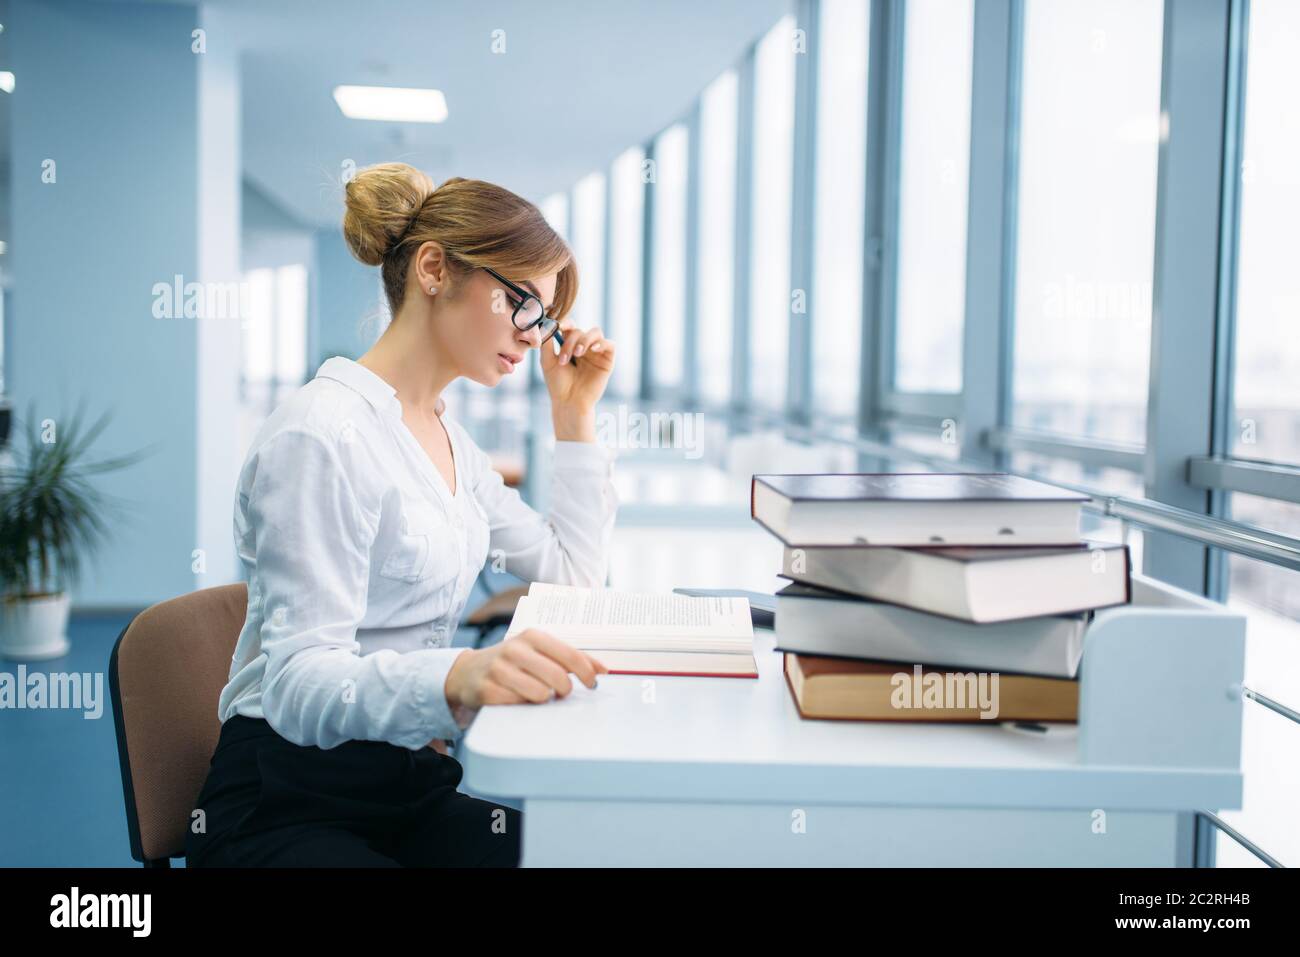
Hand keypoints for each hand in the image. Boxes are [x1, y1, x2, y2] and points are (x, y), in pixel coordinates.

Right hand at [443, 628, 609, 710]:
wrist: (468, 672)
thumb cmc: (512, 661)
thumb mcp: (539, 652)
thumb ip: (570, 658)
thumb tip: (603, 670)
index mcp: (532, 636)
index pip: (570, 655)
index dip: (586, 673)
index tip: (593, 684)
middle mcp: (515, 649)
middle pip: (558, 677)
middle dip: (565, 690)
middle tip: (561, 693)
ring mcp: (499, 670)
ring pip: (540, 694)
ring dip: (544, 699)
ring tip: (537, 694)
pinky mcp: (488, 690)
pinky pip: (519, 705)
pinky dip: (523, 705)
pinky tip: (517, 698)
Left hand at [541, 322, 614, 413]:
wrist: (569, 402)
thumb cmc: (558, 384)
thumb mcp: (547, 361)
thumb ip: (547, 342)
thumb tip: (548, 322)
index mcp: (570, 344)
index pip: (570, 326)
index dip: (565, 323)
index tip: (558, 327)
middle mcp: (584, 346)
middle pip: (580, 331)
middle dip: (570, 342)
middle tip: (564, 359)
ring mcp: (596, 352)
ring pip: (596, 333)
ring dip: (585, 340)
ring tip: (578, 354)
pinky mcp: (607, 360)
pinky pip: (610, 344)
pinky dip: (602, 344)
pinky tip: (593, 350)